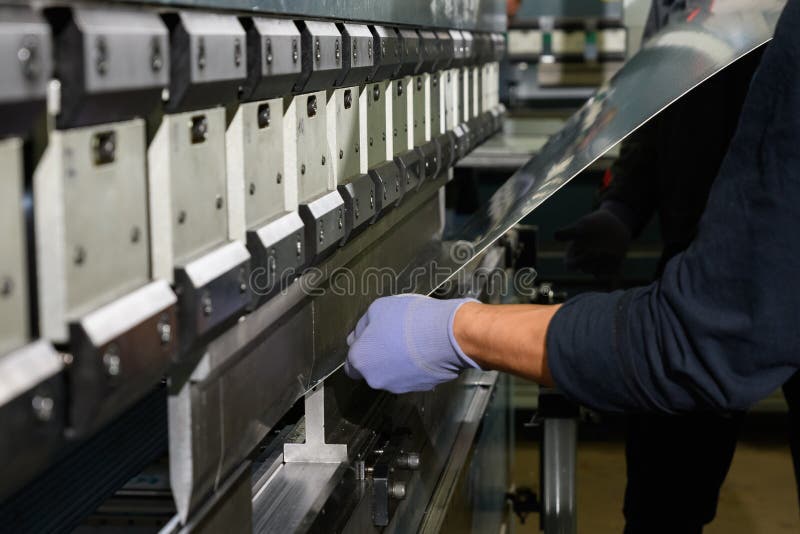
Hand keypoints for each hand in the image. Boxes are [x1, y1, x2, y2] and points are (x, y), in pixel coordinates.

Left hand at [344, 295, 479, 393]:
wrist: (447, 335)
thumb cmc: (410, 320)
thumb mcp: (378, 308)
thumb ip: (363, 325)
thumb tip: (361, 334)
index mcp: (360, 360)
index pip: (351, 364)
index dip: (361, 350)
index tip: (371, 339)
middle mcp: (375, 379)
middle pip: (371, 370)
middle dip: (379, 357)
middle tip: (392, 338)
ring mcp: (398, 387)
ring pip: (392, 375)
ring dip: (397, 363)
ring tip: (412, 342)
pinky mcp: (420, 388)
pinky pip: (412, 378)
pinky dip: (415, 368)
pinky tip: (424, 351)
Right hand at [554, 206, 631, 276]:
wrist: (614, 224)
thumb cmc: (594, 223)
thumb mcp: (583, 225)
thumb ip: (570, 231)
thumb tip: (555, 235)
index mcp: (573, 254)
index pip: (570, 265)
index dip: (578, 261)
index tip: (589, 251)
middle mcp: (584, 263)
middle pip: (586, 269)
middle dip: (594, 262)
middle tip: (601, 251)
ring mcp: (597, 268)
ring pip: (599, 273)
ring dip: (605, 265)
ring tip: (612, 252)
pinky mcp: (610, 269)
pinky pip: (611, 274)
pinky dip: (615, 269)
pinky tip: (619, 257)